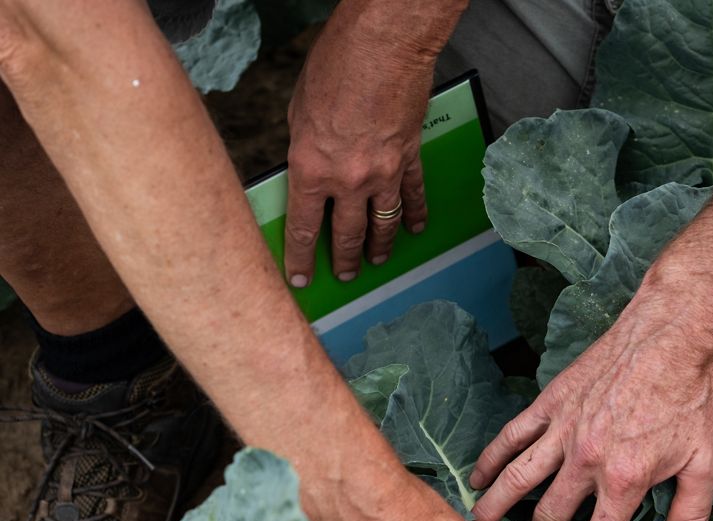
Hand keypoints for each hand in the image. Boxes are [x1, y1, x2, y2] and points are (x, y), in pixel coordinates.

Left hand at [283, 0, 433, 285]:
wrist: (382, 48)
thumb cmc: (335, 68)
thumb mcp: (298, 111)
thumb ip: (303, 148)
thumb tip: (308, 167)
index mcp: (310, 169)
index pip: (302, 226)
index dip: (299, 257)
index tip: (300, 278)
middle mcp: (348, 180)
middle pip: (345, 233)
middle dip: (343, 259)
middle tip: (343, 275)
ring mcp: (383, 174)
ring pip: (382, 224)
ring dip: (379, 247)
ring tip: (377, 261)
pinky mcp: (409, 160)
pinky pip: (413, 197)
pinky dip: (414, 216)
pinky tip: (414, 229)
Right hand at [469, 293, 712, 520]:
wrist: (672, 335)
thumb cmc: (692, 397)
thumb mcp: (707, 462)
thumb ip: (690, 513)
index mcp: (624, 481)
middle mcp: (585, 461)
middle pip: (548, 519)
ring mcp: (563, 430)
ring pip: (517, 479)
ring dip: (494, 511)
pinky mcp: (551, 403)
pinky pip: (512, 436)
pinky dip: (491, 459)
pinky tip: (477, 478)